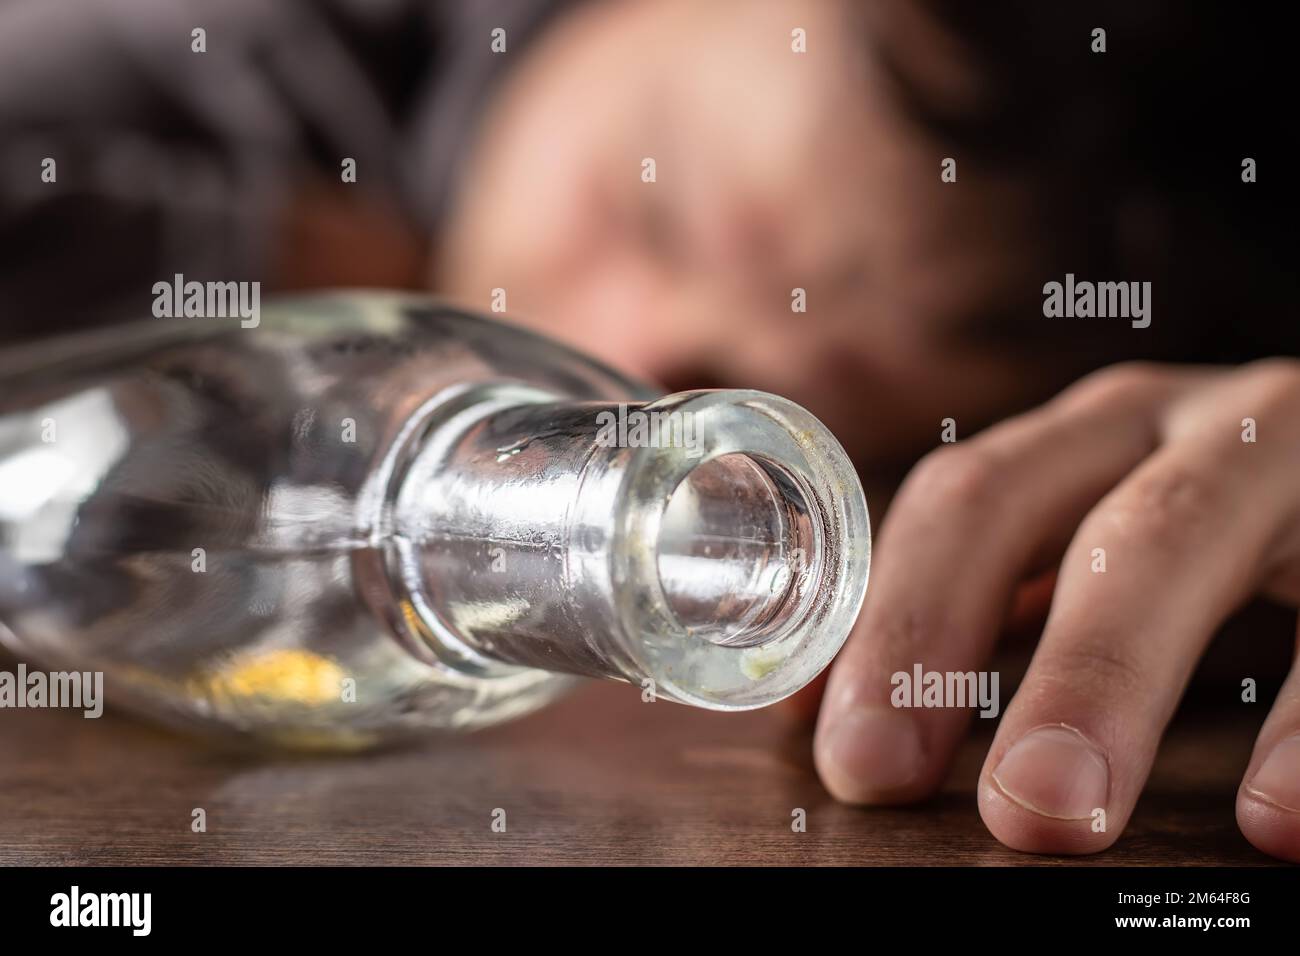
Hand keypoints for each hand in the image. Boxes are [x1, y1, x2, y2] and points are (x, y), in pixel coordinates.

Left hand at [814, 359, 1299, 860]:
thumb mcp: (1115, 535)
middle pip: (1024, 505)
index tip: (843, 747)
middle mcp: (1184, 428)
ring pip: (1178, 542)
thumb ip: (993, 606)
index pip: (960, 503)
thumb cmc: (1246, 519)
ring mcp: (1296, 463)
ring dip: (1103, 678)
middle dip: (947, 637)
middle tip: (885, 772)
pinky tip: (1274, 817)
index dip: (888, 620)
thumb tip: (814, 710)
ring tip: (1047, 806)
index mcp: (1100, 436)